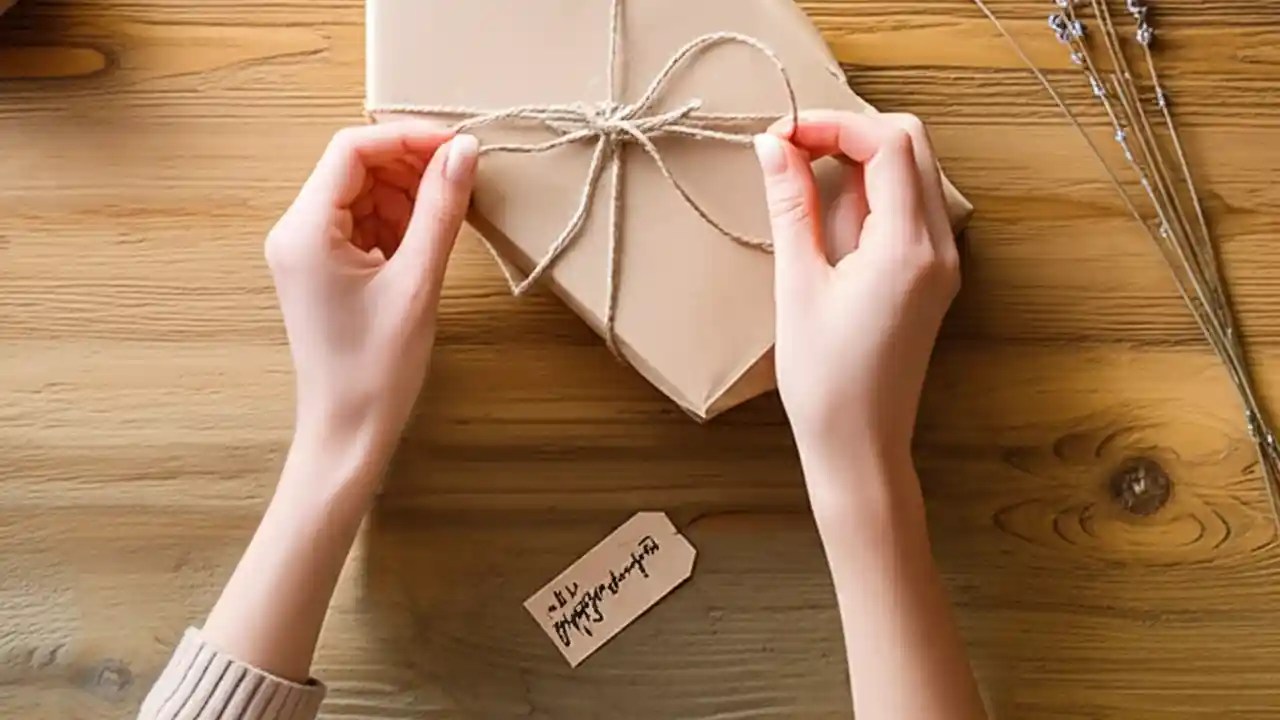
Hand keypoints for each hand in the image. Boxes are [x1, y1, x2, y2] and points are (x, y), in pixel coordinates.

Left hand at [265, 122, 477, 484]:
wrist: (348, 432)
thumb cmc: (376, 370)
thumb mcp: (418, 283)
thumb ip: (441, 210)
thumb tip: (464, 151)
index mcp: (305, 231)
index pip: (352, 150)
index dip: (407, 137)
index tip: (458, 145)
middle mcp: (296, 231)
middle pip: (356, 167)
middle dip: (410, 164)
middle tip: (463, 176)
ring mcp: (307, 250)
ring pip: (363, 192)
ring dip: (408, 194)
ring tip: (450, 215)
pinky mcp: (324, 267)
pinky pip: (364, 222)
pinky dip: (399, 221)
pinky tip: (429, 240)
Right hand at [753, 111, 958, 475]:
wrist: (859, 445)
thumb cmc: (824, 379)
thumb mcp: (797, 285)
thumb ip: (790, 206)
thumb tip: (773, 145)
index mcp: (907, 247)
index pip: (887, 144)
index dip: (833, 124)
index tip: (783, 133)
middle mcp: (938, 247)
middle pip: (910, 145)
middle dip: (850, 133)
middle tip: (791, 148)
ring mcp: (942, 262)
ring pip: (914, 172)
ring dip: (863, 159)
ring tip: (804, 180)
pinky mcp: (933, 277)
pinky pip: (911, 207)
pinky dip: (874, 192)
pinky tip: (831, 215)